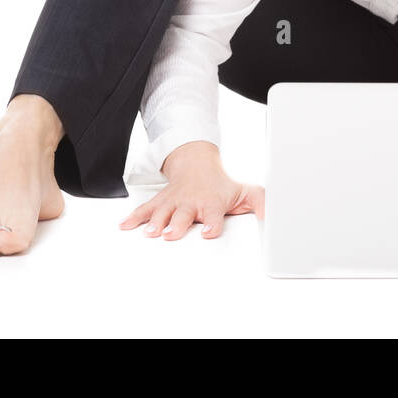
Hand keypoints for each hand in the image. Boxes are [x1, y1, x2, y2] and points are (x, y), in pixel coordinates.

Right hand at [119, 141, 264, 240]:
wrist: (197, 164)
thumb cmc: (220, 184)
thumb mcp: (244, 191)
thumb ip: (261, 203)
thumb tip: (273, 216)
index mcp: (211, 202)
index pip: (213, 214)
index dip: (212, 224)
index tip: (209, 232)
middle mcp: (191, 202)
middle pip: (183, 215)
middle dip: (177, 224)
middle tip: (170, 234)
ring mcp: (174, 201)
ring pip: (162, 212)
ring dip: (155, 222)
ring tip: (150, 232)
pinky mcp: (160, 202)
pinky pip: (145, 209)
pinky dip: (134, 217)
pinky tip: (124, 226)